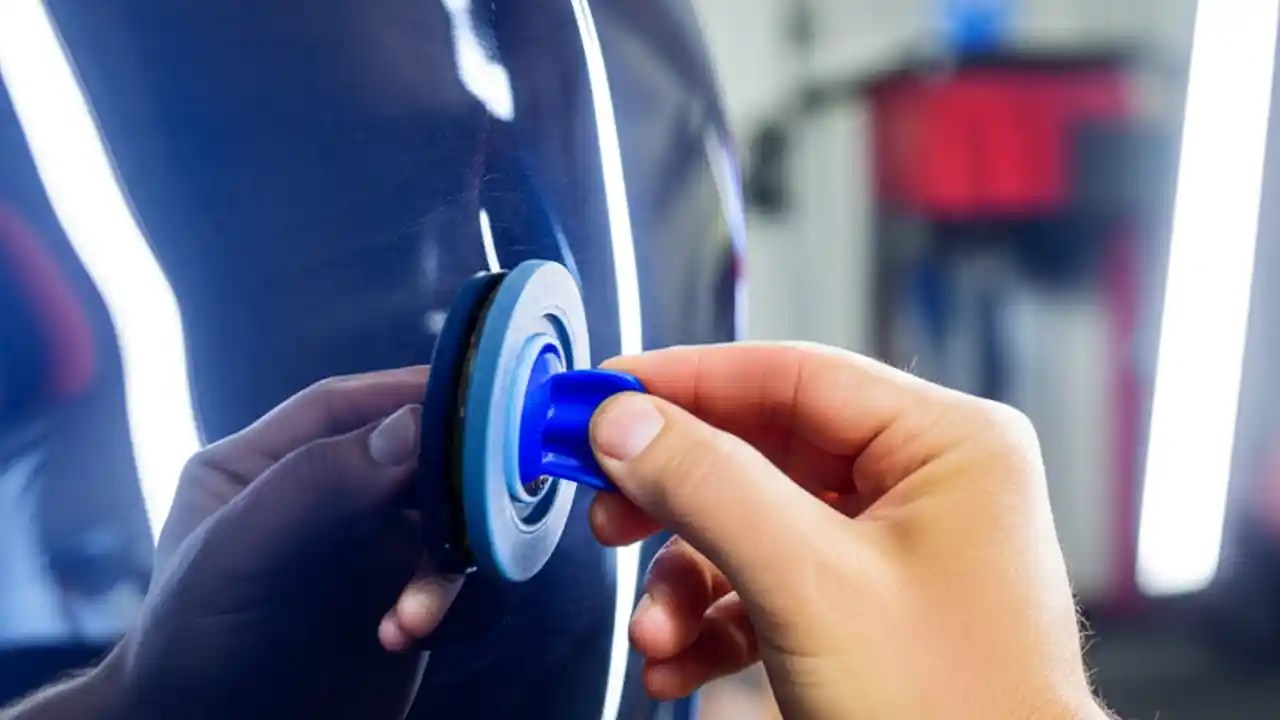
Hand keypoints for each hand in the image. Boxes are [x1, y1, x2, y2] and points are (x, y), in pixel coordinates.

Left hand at [105, 368, 461, 718]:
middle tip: (481, 492)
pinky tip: (408, 633)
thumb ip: (318, 483)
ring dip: (445, 560)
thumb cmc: (195, 648)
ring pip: (443, 520)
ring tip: (411, 615)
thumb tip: (413, 425)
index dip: (404, 392)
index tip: (468, 390)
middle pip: (409, 456)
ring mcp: (362, 553)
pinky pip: (452, 580)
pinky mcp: (398, 603)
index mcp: (261, 466)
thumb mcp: (240, 553)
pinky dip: (444, 603)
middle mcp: (320, 500)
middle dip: (446, 478)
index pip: (341, 408)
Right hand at [587, 344, 1105, 718]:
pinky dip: (717, 618)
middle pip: (761, 450)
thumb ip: (707, 487)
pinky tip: (679, 660)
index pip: (789, 375)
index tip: (599, 394)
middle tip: (604, 511)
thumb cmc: (949, 712)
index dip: (682, 381)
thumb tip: (622, 422)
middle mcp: (926, 480)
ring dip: (686, 580)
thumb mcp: (807, 585)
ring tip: (653, 633)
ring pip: (755, 523)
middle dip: (675, 498)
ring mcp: (898, 546)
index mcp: (945, 442)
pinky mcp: (869, 603)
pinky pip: (772, 580)